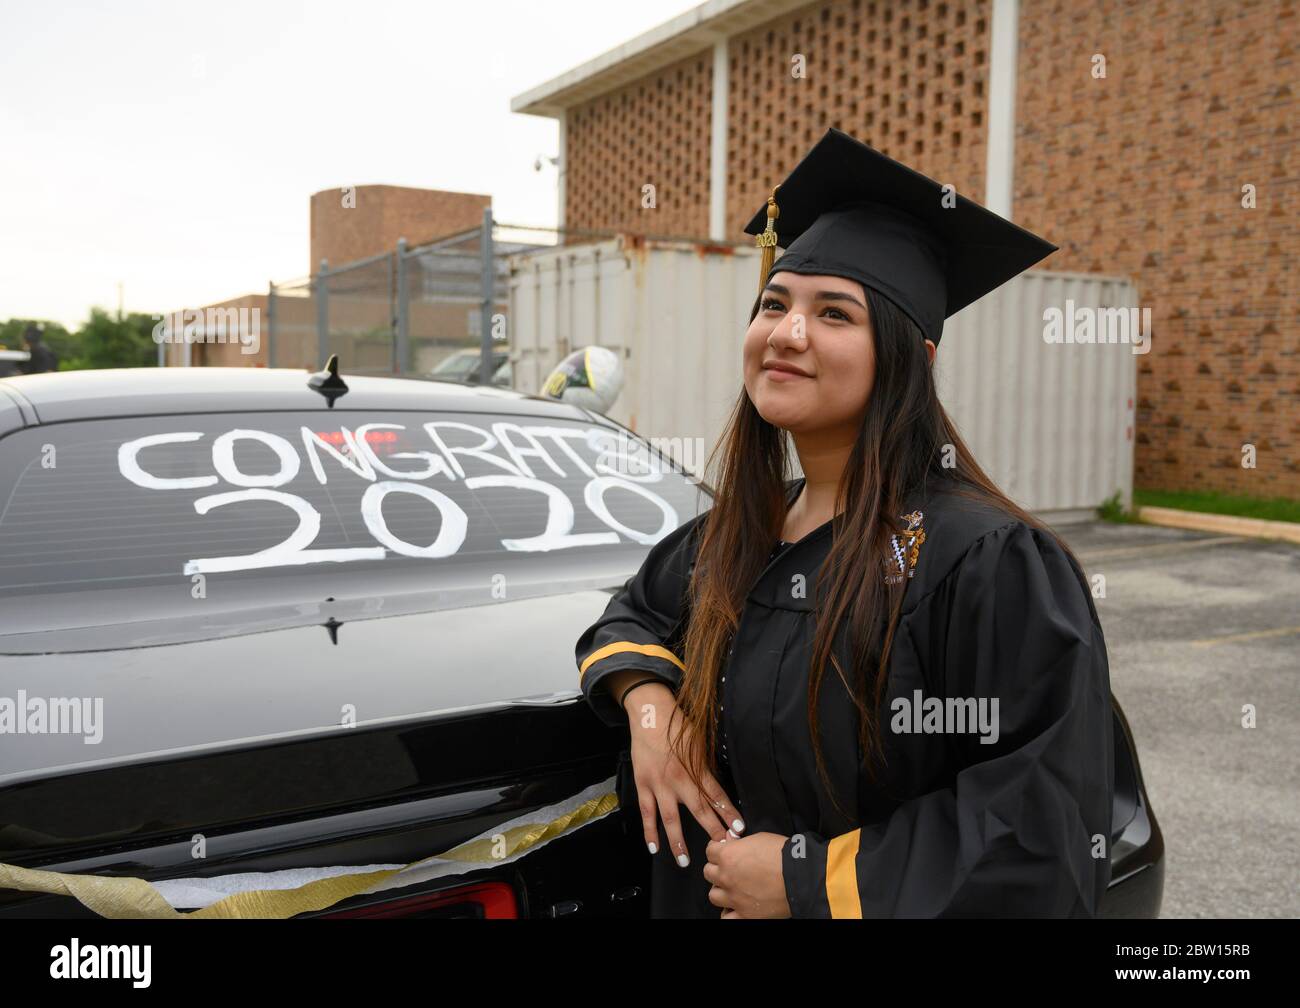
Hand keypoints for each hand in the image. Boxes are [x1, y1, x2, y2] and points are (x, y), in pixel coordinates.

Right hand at [623, 681, 744, 867]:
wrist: (650, 714)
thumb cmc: (678, 726)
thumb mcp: (699, 743)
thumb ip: (707, 767)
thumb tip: (718, 788)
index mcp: (696, 768)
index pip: (717, 796)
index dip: (728, 813)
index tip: (738, 829)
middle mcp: (679, 779)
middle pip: (699, 811)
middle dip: (712, 831)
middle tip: (722, 849)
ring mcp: (659, 784)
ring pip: (671, 819)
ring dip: (678, 842)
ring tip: (686, 861)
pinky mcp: (643, 785)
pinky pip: (647, 813)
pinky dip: (650, 831)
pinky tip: (654, 848)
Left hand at [704, 831, 790, 917]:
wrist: (800, 876)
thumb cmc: (783, 854)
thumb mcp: (758, 839)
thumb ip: (740, 844)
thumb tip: (731, 843)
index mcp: (728, 856)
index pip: (710, 851)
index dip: (717, 850)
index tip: (722, 851)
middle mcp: (726, 877)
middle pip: (708, 873)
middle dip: (717, 868)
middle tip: (728, 868)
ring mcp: (734, 898)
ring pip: (713, 895)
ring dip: (720, 890)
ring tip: (731, 888)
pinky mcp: (745, 915)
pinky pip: (726, 918)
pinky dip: (728, 913)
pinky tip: (734, 907)